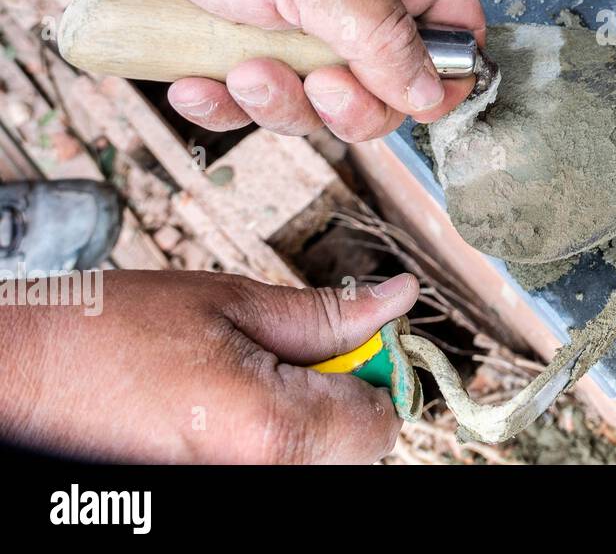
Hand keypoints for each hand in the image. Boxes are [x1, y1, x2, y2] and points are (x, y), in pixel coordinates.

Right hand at [0, 270, 419, 462]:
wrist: (15, 379)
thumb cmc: (103, 337)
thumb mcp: (227, 302)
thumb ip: (324, 314)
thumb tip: (395, 300)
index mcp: (273, 431)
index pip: (381, 424)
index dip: (372, 373)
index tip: (347, 341)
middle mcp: (259, 482)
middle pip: (353, 450)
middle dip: (335, 397)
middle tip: (277, 354)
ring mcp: (230, 496)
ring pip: (313, 461)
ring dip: (299, 419)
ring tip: (236, 379)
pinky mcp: (209, 498)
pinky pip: (271, 469)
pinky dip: (263, 439)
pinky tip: (218, 408)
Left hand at [53, 0, 484, 141]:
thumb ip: (382, 37)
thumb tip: (432, 92)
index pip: (454, 33)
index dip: (443, 75)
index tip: (408, 98)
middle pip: (386, 87)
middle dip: (347, 104)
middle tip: (316, 85)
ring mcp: (293, 23)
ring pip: (314, 104)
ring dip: (277, 104)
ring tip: (240, 70)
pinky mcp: (236, 42)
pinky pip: (248, 100)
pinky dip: (221, 103)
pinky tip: (192, 82)